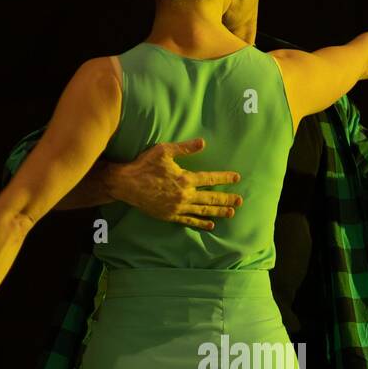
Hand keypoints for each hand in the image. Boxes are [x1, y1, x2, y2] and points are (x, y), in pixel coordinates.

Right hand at [113, 138, 242, 229]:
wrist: (127, 184)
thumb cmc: (144, 165)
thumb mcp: (164, 151)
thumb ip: (185, 148)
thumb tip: (203, 142)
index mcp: (185, 179)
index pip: (210, 178)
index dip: (225, 178)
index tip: (236, 178)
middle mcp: (184, 195)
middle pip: (211, 198)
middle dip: (227, 199)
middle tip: (240, 201)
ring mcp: (178, 207)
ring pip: (203, 211)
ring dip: (218, 212)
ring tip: (231, 213)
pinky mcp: (170, 216)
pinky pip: (189, 221)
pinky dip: (201, 223)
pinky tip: (211, 225)